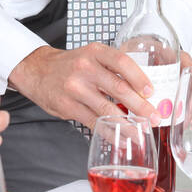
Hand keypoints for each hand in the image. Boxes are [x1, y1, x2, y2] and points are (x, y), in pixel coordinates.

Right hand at [8, 45, 155, 127]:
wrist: (37, 70)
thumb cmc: (70, 65)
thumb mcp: (91, 56)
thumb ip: (112, 68)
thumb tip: (142, 90)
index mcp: (95, 52)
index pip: (122, 62)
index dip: (139, 78)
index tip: (151, 92)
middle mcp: (85, 68)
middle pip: (119, 88)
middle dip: (141, 107)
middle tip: (155, 118)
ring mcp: (75, 88)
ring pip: (107, 110)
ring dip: (128, 125)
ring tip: (140, 134)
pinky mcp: (67, 106)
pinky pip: (94, 122)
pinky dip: (109, 133)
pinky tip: (119, 139)